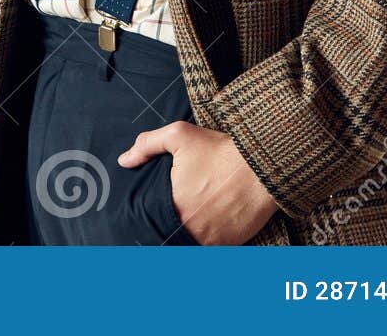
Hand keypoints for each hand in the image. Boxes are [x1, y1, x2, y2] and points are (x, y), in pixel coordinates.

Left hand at [118, 121, 278, 244]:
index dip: (151, 219)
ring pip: (191, 245)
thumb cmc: (220, 150)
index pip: (151, 223)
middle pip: (170, 236)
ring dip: (189, 237)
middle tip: (176, 216)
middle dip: (170, 228)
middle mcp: (190, 228)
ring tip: (192, 223)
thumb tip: (124, 161)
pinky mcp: (232, 244)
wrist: (263, 166)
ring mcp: (212, 240)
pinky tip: (210, 227)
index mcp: (172, 206)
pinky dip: (210, 242)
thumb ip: (147, 145)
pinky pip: (213, 250)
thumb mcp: (179, 135)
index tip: (154, 214)